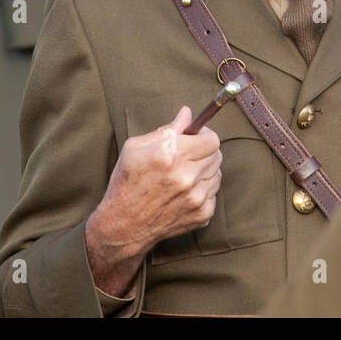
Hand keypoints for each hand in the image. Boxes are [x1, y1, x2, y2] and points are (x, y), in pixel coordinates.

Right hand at [84, 106, 222, 297]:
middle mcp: (186, 176)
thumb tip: (186, 114)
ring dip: (204, 172)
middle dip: (204, 151)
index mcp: (170, 154)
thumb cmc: (126, 183)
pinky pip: (213, 194)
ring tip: (183, 176)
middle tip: (188, 156)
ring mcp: (196, 198)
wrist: (124, 225)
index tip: (197, 137)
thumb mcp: (135, 148)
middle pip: (217, 155)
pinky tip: (184, 194)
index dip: (204, 135)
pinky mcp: (201, 214)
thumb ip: (166, 129)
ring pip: (216, 174)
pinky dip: (202, 192)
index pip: (211, 139)